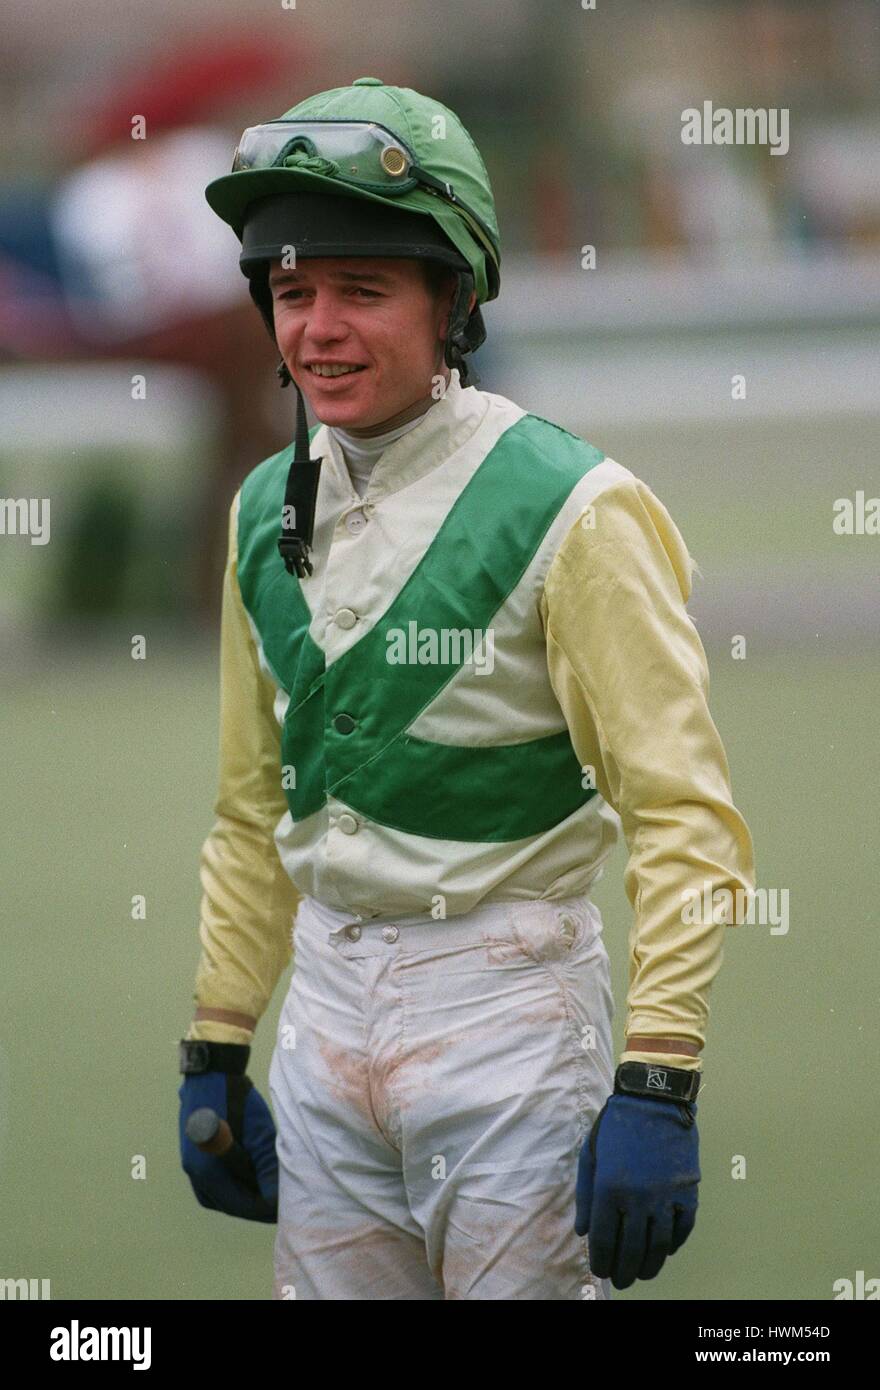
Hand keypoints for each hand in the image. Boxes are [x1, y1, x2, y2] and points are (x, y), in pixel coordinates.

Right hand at [179, 1071, 278, 1222]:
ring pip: (217, 1194)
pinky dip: (229, 1185)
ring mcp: (191, 1162)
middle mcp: (194, 1172)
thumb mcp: (258, 1135)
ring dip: (240, 1196)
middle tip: (276, 1203)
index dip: (262, 1209)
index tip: (281, 1210)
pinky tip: (246, 1178)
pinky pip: (211, 1182)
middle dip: (252, 1204)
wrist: (213, 1071)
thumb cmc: (238, 1101)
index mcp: (207, 1171)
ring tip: (264, 1192)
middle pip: (226, 1202)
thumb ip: (265, 1168)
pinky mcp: (193, 1153)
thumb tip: (274, 1198)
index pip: (238, 1204)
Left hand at [575, 1093, 699, 1287]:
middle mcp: (638, 1197)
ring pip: (659, 1246)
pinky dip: (674, 1244)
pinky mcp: (687, 1191)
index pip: (604, 1240)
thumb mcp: (590, 1155)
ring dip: (651, 1265)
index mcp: (609, 1188)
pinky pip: (682, 1228)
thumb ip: (585, 1195)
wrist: (654, 1099)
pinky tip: (666, 1250)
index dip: (602, 1261)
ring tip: (643, 1273)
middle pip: (632, 1250)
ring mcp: (665, 1196)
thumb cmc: (617, 1125)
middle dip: (624, 1270)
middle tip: (622, 1280)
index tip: (601, 1270)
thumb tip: (584, 1231)